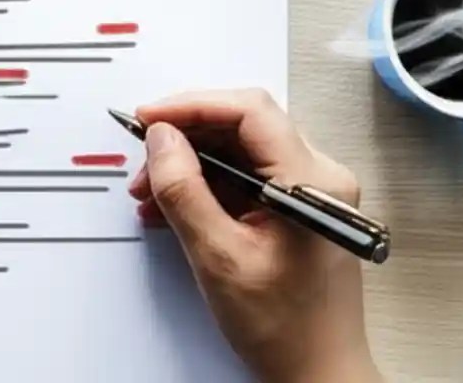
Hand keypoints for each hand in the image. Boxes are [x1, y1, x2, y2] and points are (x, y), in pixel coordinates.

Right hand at [129, 90, 380, 382]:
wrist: (318, 372)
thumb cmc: (286, 329)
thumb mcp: (219, 258)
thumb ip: (185, 192)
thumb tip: (161, 139)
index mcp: (312, 182)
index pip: (250, 112)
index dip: (193, 106)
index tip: (149, 118)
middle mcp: (319, 177)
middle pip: (242, 127)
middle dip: (185, 139)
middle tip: (144, 159)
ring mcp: (309, 191)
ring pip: (239, 152)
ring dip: (191, 165)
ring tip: (150, 192)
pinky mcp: (295, 207)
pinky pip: (245, 177)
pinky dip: (206, 186)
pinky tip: (173, 207)